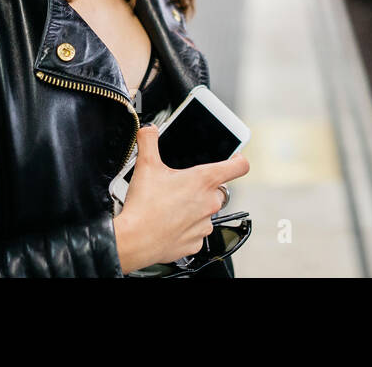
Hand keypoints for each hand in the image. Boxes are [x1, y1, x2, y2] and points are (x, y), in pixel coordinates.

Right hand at [112, 125, 250, 272]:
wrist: (132, 241)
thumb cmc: (143, 206)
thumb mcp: (146, 165)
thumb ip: (149, 141)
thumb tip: (149, 129)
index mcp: (204, 180)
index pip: (239, 166)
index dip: (238, 160)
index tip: (234, 158)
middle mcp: (210, 203)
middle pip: (219, 190)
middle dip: (205, 188)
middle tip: (184, 186)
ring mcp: (205, 225)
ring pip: (207, 212)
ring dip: (196, 208)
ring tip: (172, 207)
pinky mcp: (196, 243)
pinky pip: (197, 232)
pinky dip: (187, 228)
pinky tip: (170, 224)